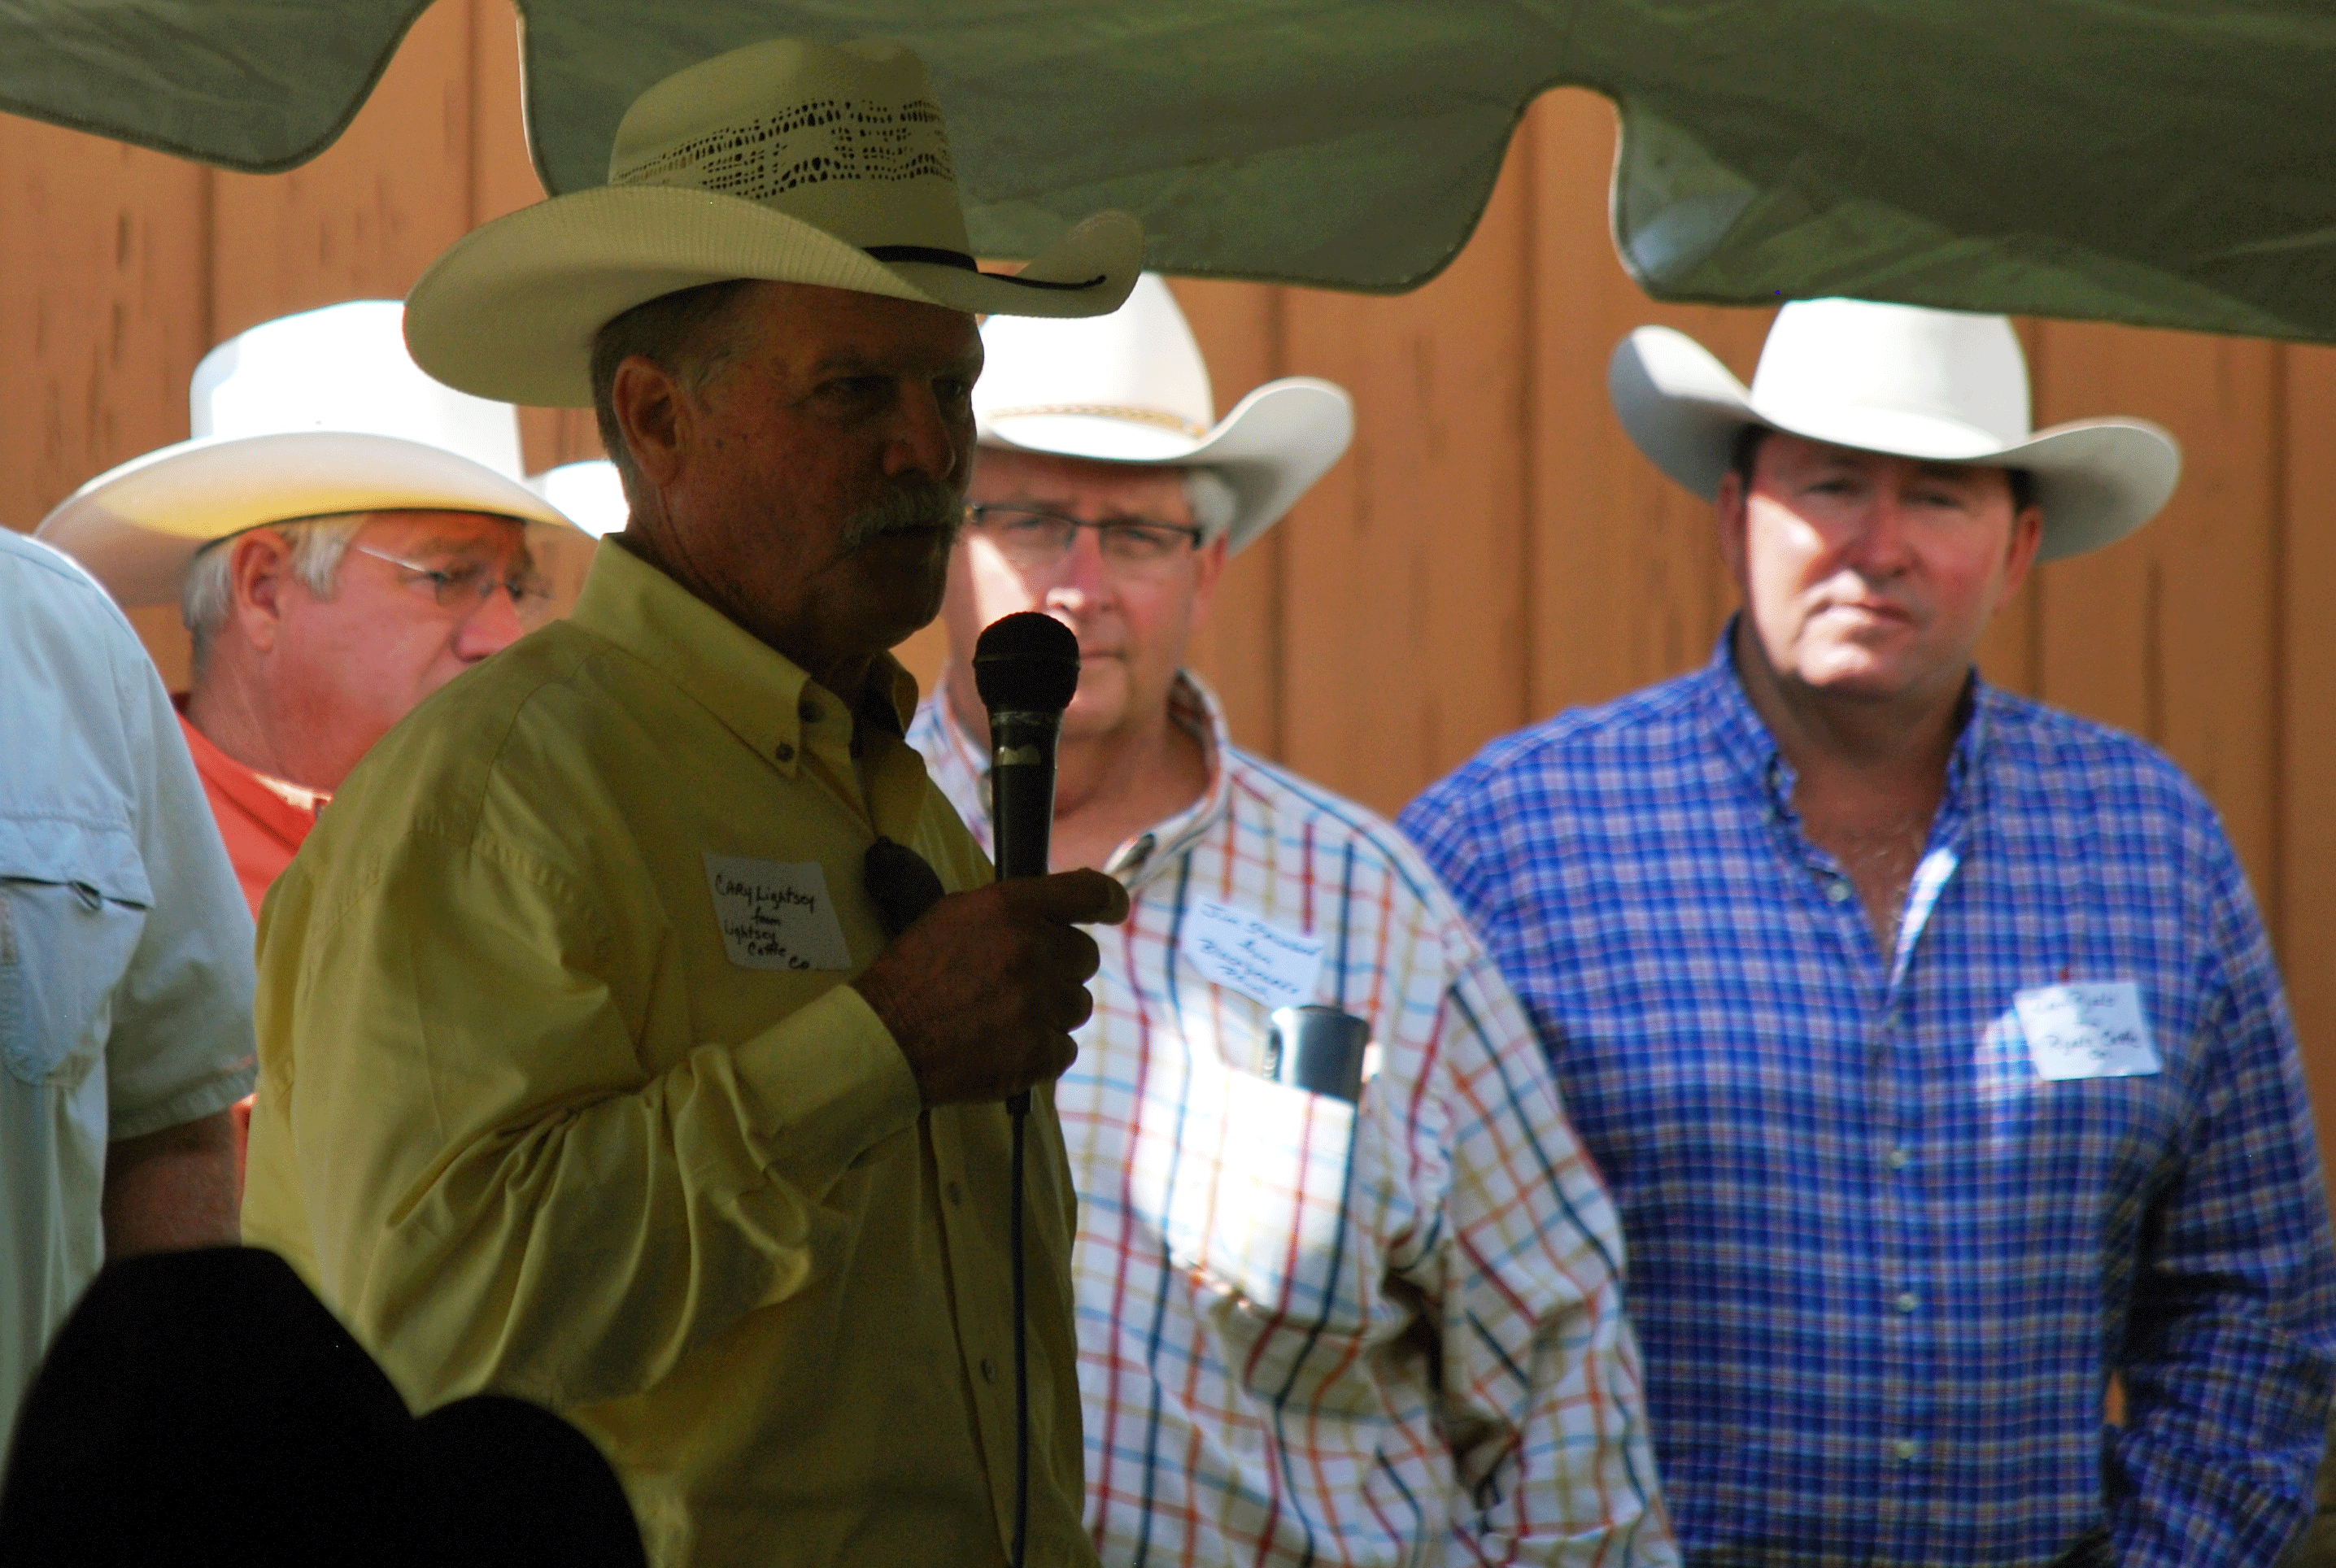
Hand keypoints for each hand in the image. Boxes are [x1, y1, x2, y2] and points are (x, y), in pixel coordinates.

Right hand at [852, 869, 1130, 1105]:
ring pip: (1077, 1005)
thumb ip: (1012, 907)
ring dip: (1049, 1010)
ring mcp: (1038, 1005)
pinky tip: (1003, 1045)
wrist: (884, 1040)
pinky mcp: (1038, 1052)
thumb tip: (1059, 908)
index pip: (1088, 892)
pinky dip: (1040, 1050)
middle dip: (1059, 967)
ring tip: (1002, 1016)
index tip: (1114, 908)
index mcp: (1010, 909)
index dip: (1109, 899)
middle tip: (1018, 980)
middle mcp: (1032, 951)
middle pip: (1084, 956)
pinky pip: (1064, 1048)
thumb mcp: (954, 915)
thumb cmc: (914, 974)